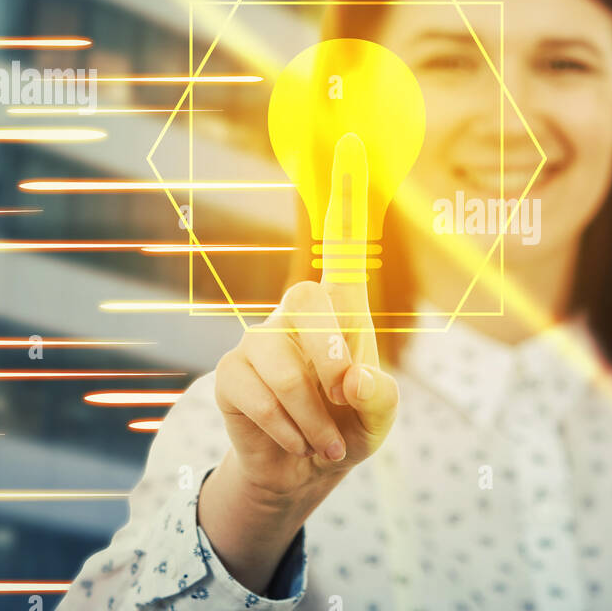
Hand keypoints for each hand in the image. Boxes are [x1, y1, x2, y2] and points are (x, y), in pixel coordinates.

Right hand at [212, 133, 399, 502]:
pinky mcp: (231, 372)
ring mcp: (258, 339)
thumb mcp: (380, 418)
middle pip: (309, 299)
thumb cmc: (349, 431)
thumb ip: (380, 397)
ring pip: (284, 362)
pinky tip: (293, 442)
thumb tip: (352, 377)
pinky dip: (286, 429)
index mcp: (342, 309)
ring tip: (324, 441)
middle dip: (331, 357)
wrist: (304, 473)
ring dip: (312, 416)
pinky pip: (257, 394)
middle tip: (344, 401)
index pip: (344, 240)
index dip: (345, 191)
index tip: (349, 137)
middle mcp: (298, 312)